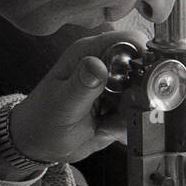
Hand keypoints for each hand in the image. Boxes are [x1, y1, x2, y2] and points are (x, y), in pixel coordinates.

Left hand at [8, 26, 148, 165]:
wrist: (39, 144)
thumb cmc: (42, 121)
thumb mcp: (62, 105)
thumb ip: (81, 85)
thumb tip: (97, 64)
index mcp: (89, 53)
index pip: (130, 41)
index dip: (144, 57)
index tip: (145, 83)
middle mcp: (105, 65)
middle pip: (145, 69)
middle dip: (140, 94)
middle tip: (117, 113)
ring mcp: (114, 85)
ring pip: (144, 95)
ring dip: (131, 114)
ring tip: (104, 123)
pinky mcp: (118, 104)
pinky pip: (137, 113)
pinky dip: (126, 126)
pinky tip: (103, 129)